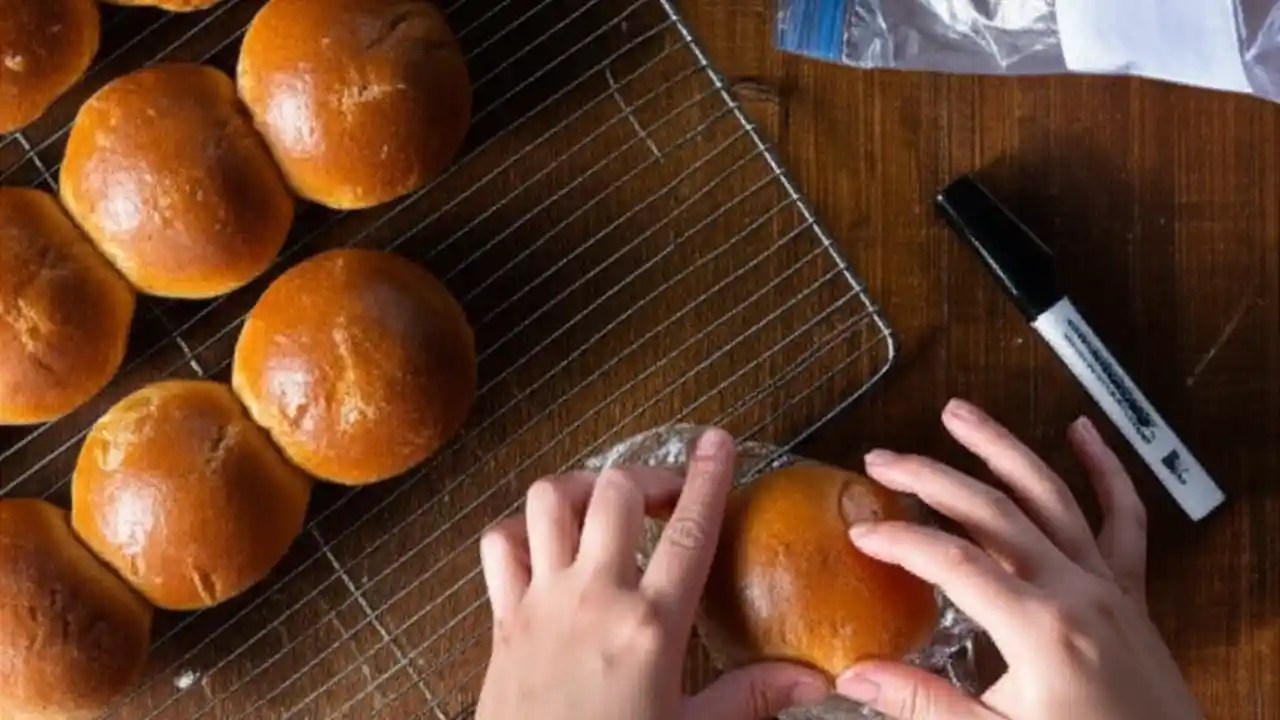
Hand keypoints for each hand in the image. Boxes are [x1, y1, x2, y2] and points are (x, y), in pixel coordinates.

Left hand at [475, 429, 829, 719]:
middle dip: (647, 476)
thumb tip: (814, 681)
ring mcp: (544, 601)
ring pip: (550, 499)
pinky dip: (521, 528)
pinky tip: (546, 541)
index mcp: (651, 627)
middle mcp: (594, 598)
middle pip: (616, 491)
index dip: (709, 476)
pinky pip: (501, 543)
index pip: (690, 530)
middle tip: (667, 494)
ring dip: (581, 486)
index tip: (718, 442)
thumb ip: (751, 696)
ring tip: (604, 501)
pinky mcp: (505, 616)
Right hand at [837, 399, 1202, 719]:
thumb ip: (924, 705)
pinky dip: (1106, 470)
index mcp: (1040, 628)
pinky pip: (1123, 518)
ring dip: (1001, 448)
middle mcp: (1075, 591)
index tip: (861, 532)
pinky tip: (1083, 433)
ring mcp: (1107, 585)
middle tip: (883, 459)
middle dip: (930, 477)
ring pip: (1050, 495)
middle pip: (992, 511)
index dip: (900, 541)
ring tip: (960, 415)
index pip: (952, 562)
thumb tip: (857, 676)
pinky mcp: (1130, 592)